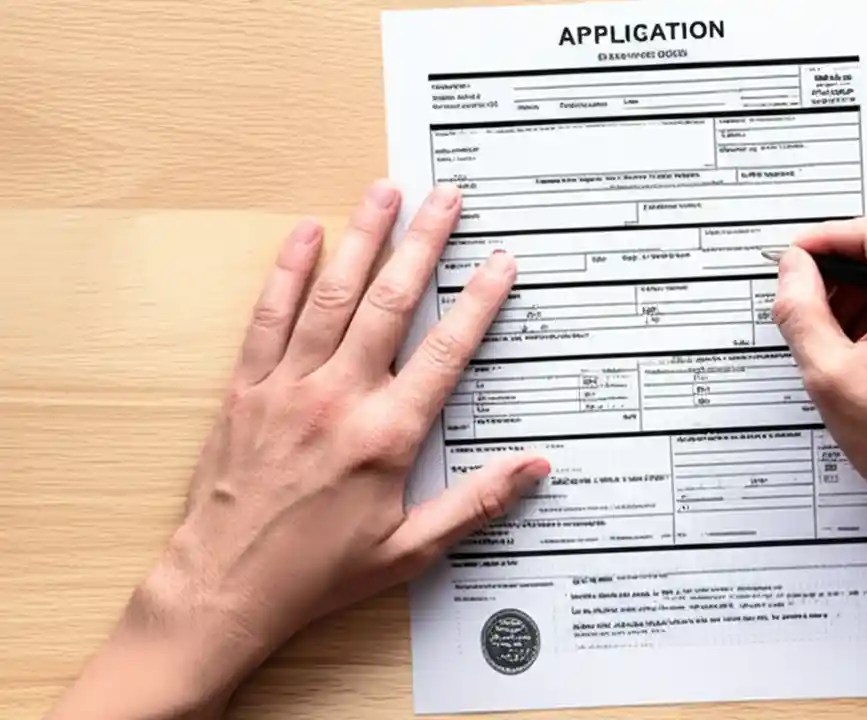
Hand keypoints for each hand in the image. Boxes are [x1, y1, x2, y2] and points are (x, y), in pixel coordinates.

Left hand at [50, 181, 549, 718]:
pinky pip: (268, 317)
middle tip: (446, 199)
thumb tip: (536, 468)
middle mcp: (339, 399)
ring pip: (332, 295)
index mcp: (386, 437)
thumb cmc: (319, 574)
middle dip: (423, 245)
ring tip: (384, 192)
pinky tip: (305, 233)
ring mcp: (288, 388)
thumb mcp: (410, 550)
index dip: (478, 303)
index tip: (500, 264)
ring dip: (361, 239)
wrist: (225, 588)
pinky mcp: (247, 389)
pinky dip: (287, 271)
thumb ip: (476, 503)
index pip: (445, 353)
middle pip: (390, 304)